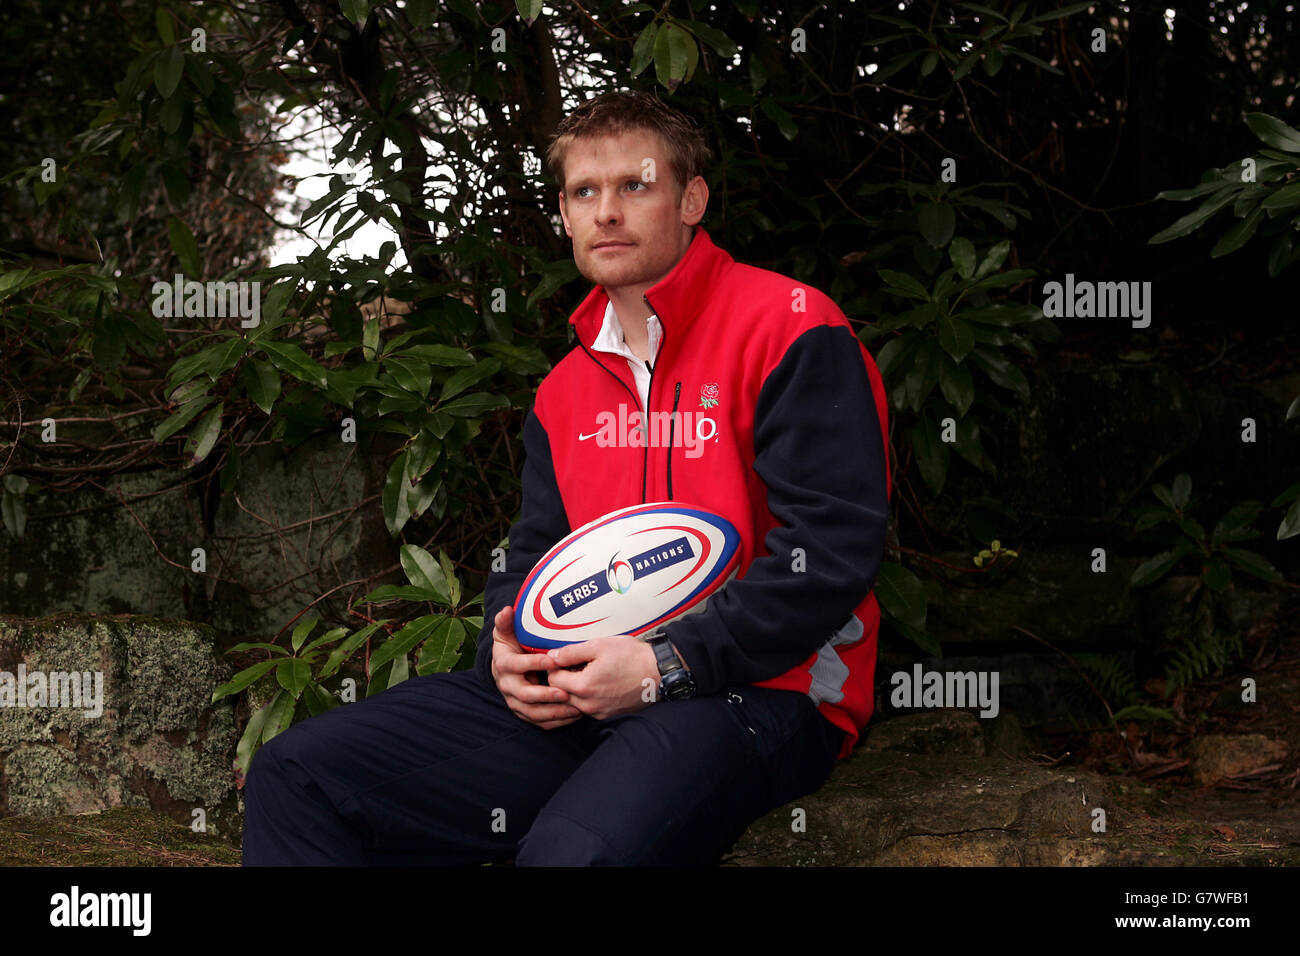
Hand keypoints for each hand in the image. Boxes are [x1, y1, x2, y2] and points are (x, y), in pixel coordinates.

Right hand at [490, 606, 582, 728]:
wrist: (505, 668)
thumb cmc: (510, 647)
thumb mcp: (506, 633)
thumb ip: (506, 623)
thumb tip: (506, 610)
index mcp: (504, 665)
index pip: (516, 666)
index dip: (533, 664)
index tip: (552, 661)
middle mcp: (507, 687)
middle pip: (525, 695)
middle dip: (545, 695)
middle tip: (565, 692)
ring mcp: (515, 702)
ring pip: (532, 712)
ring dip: (554, 712)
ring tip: (574, 707)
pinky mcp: (524, 713)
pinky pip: (540, 722)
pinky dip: (556, 721)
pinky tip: (573, 715)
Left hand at [544, 635, 660, 720]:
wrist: (658, 672)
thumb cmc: (631, 656)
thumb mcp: (599, 646)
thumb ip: (571, 652)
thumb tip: (552, 656)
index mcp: (584, 686)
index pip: (553, 680)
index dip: (555, 667)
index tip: (563, 659)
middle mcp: (589, 704)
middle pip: (561, 694)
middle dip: (564, 679)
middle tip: (576, 664)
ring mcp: (599, 712)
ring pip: (574, 702)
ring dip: (575, 689)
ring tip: (589, 673)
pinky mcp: (608, 715)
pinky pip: (588, 708)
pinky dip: (588, 697)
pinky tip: (599, 683)